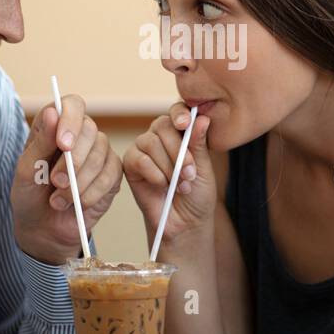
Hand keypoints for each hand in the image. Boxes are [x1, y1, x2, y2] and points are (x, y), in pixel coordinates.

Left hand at [11, 94, 122, 264]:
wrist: (42, 228)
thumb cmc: (30, 195)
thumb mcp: (26, 170)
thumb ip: (40, 142)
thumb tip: (53, 112)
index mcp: (56, 126)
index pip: (72, 105)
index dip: (71, 120)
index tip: (62, 144)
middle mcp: (80, 135)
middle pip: (90, 130)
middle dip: (73, 160)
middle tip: (55, 182)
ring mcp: (99, 154)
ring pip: (101, 154)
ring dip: (79, 181)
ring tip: (59, 199)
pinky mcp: (112, 174)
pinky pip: (111, 175)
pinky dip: (92, 193)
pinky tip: (78, 203)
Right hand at [122, 102, 213, 249]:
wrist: (185, 222)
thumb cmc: (196, 194)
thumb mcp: (203, 168)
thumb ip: (199, 144)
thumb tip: (202, 118)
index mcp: (181, 132)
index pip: (178, 111)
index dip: (180, 114)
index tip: (185, 124)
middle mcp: (160, 137)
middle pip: (162, 125)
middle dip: (178, 150)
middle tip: (189, 173)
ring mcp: (143, 149)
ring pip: (150, 142)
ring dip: (168, 166)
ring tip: (180, 184)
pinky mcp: (130, 164)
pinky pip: (139, 159)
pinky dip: (154, 173)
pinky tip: (162, 186)